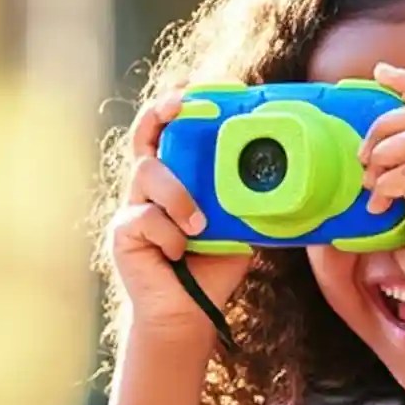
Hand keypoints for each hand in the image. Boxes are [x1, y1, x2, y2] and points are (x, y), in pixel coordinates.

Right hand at [108, 89, 252, 344]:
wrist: (189, 316)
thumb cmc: (211, 269)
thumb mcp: (237, 227)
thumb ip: (245, 200)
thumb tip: (281, 175)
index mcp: (177, 179)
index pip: (171, 131)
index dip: (180, 105)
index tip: (205, 88)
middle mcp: (150, 186)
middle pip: (145, 134)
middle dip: (162, 112)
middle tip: (183, 103)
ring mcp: (133, 207)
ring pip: (148, 173)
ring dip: (179, 196)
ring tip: (199, 226)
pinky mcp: (123, 233)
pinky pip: (144, 216)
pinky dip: (169, 234)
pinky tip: (178, 252)